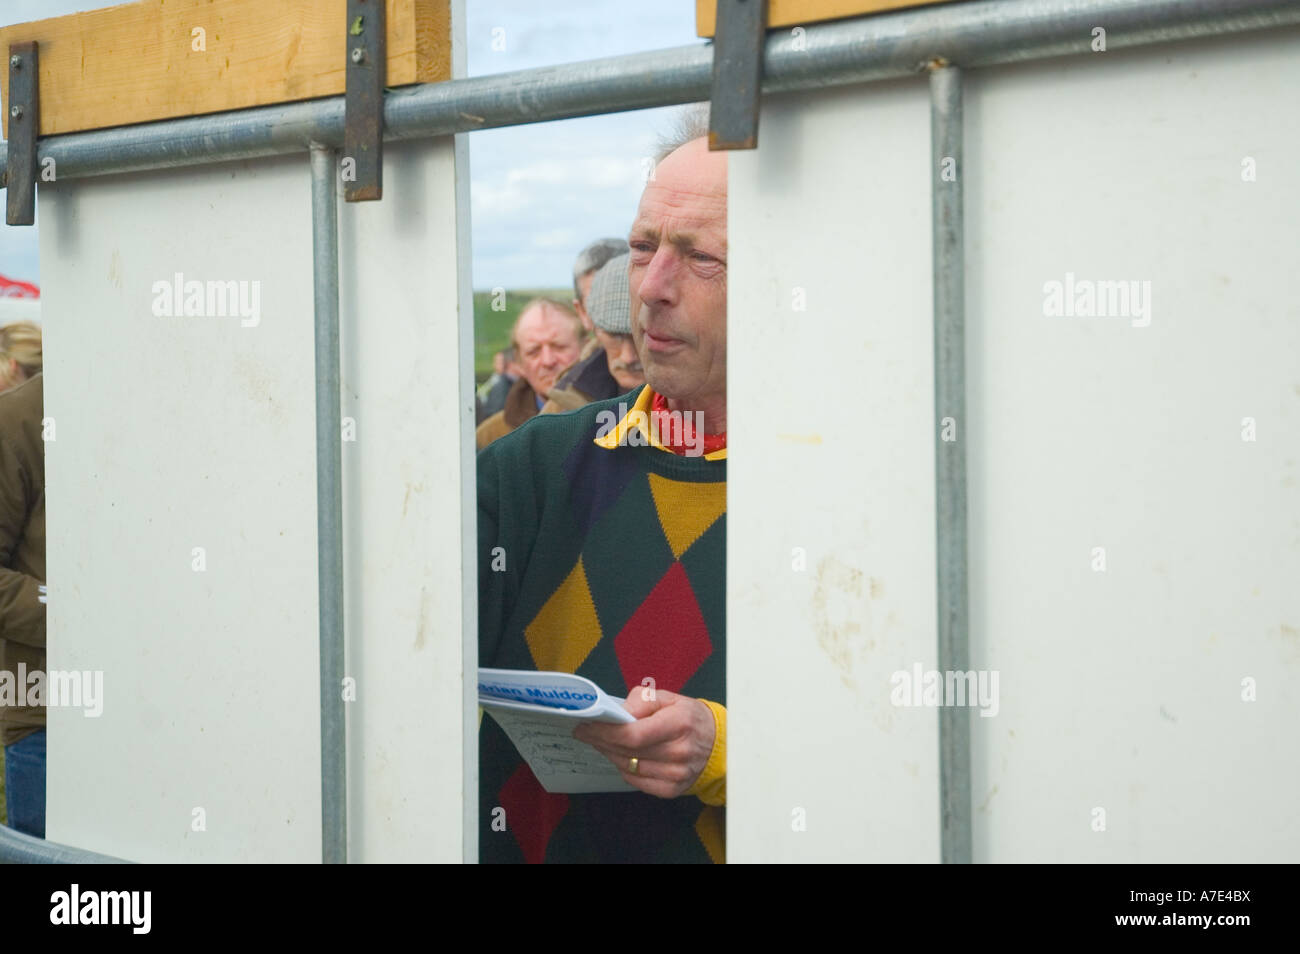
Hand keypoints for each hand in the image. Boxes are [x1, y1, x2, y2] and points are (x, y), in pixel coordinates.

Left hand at [573, 688, 715, 798]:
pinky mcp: (673, 789)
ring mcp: (676, 774)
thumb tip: (619, 712)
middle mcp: (679, 752)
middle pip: (626, 752)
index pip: (632, 734)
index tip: (586, 726)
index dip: (604, 732)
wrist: (717, 744)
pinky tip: (622, 757)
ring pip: (628, 767)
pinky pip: (636, 781)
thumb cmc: (689, 718)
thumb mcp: (669, 697)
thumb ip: (642, 699)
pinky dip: (624, 769)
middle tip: (586, 732)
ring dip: (610, 754)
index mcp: (678, 724)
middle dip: (601, 741)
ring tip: (602, 742)